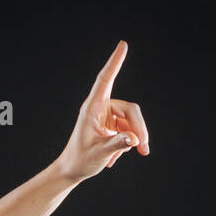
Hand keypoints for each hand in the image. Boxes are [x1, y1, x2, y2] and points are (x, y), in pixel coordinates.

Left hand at [54, 40, 149, 183]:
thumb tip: (135, 138)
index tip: (122, 45)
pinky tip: (113, 158)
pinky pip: (129, 130)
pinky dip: (126, 144)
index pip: (105, 80)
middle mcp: (100, 108)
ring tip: (124, 157)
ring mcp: (107, 116)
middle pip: (130, 110)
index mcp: (92, 107)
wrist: (72, 170)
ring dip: (133, 139)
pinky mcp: (112, 125)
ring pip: (132, 121)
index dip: (114, 62)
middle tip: (143, 150)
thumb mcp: (100, 153)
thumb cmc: (80, 160)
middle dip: (139, 129)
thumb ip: (118, 144)